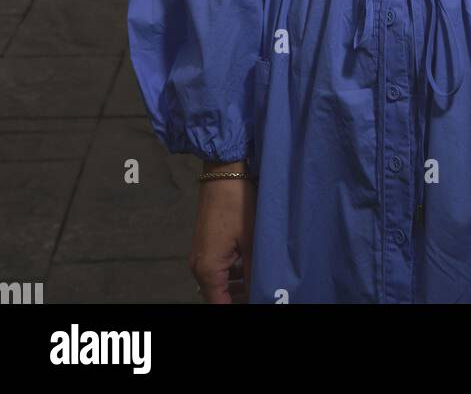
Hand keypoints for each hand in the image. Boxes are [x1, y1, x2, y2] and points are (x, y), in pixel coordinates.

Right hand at [189, 171, 256, 303]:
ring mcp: (200, 255)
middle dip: (238, 298)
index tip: (259, 302)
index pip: (220, 305)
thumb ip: (253, 274)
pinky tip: (250, 269)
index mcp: (208, 270)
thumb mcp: (251, 241)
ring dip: (236, 287)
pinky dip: (232, 274)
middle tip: (262, 293)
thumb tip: (259, 293)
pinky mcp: (205, 245)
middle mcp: (199, 267)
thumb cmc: (238, 205)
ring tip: (260, 284)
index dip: (239, 307)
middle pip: (217, 297)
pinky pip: (217, 269)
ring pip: (218, 283)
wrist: (223, 173)